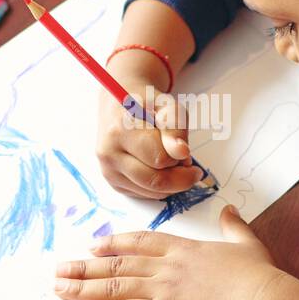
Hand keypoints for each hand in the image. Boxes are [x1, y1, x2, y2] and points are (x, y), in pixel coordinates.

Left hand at [54, 205, 282, 299]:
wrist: (262, 299)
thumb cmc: (258, 275)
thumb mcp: (246, 243)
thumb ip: (233, 226)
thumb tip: (229, 211)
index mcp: (183, 248)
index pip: (140, 241)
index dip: (114, 243)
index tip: (93, 245)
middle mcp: (167, 265)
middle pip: (117, 264)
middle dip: (85, 267)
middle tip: (59, 269)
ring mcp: (163, 288)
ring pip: (113, 286)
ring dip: (82, 287)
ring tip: (57, 288)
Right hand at [95, 69, 203, 199]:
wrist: (118, 105)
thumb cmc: (145, 104)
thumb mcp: (166, 105)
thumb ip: (176, 127)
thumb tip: (181, 152)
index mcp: (120, 129)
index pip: (160, 159)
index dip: (178, 157)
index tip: (185, 150)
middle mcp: (109, 153)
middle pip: (154, 182)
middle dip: (179, 177)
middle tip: (189, 167)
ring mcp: (109, 170)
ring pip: (151, 192)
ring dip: (170, 183)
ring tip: (172, 162)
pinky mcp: (113, 182)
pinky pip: (144, 195)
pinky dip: (159, 187)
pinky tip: (159, 169)